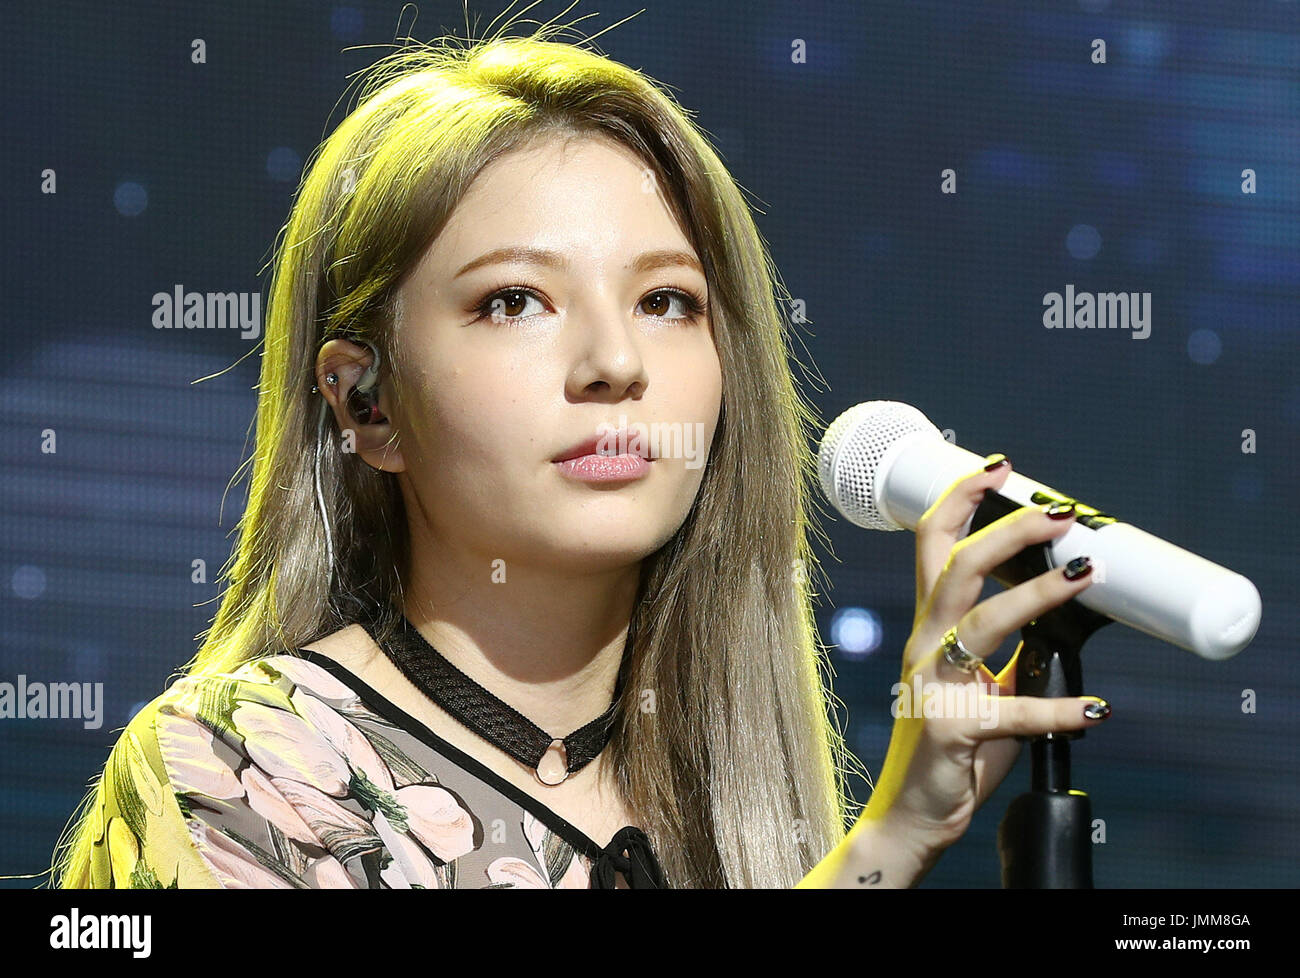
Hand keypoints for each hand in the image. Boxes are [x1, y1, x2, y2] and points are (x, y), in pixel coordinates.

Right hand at [856, 455, 1109, 865]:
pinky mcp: (951, 729)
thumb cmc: (954, 743)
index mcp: (931, 627)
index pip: (934, 546)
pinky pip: (1010, 713)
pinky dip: (1057, 710)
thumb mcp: (985, 686)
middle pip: (955, 569)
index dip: (962, 500)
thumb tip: (1068, 622)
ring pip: (981, 624)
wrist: (912, 812)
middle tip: (1057, 512)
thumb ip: (1017, 654)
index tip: (1000, 466)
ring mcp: (933, 685)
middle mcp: (925, 646)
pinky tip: (1096, 709)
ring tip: (1086, 573)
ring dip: (1037, 595)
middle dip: (1006, 530)